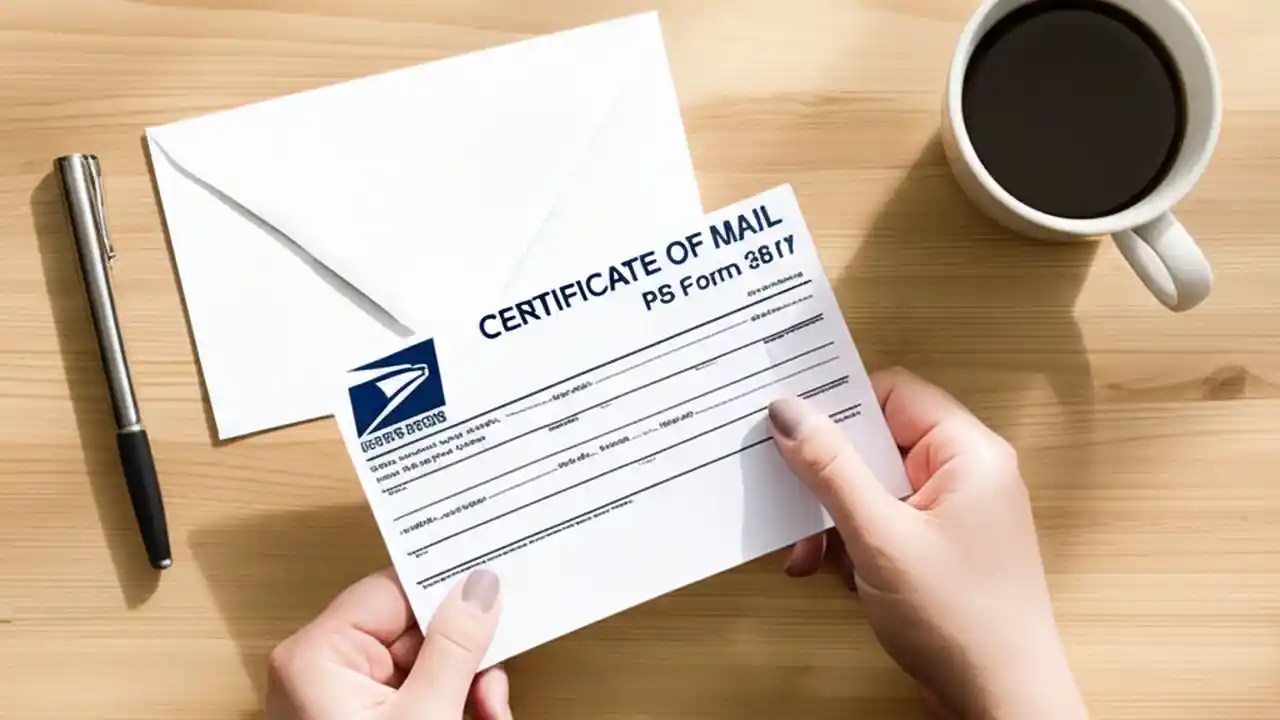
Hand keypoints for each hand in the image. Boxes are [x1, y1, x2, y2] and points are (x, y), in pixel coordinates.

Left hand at [266, 568, 511, 719]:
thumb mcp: (427, 717)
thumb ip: (456, 646)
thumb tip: (479, 588)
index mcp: (317, 656)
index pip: (390, 590)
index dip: (444, 591)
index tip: (492, 587)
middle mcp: (321, 670)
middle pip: (411, 629)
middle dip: (464, 656)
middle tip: (494, 677)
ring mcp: (339, 698)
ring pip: (422, 663)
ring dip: (465, 686)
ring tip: (487, 714)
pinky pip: (414, 693)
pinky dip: (450, 706)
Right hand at [771, 368, 1086, 719]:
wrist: (1003, 703)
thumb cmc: (960, 621)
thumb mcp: (880, 537)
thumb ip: (830, 469)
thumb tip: (788, 411)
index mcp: (968, 453)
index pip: (893, 392)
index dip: (839, 403)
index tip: (789, 423)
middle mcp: (966, 473)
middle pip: (877, 441)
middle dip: (827, 475)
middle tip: (790, 498)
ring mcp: (954, 512)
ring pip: (874, 485)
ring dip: (833, 516)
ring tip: (809, 554)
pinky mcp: (940, 547)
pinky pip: (883, 520)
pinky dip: (851, 540)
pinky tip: (828, 570)